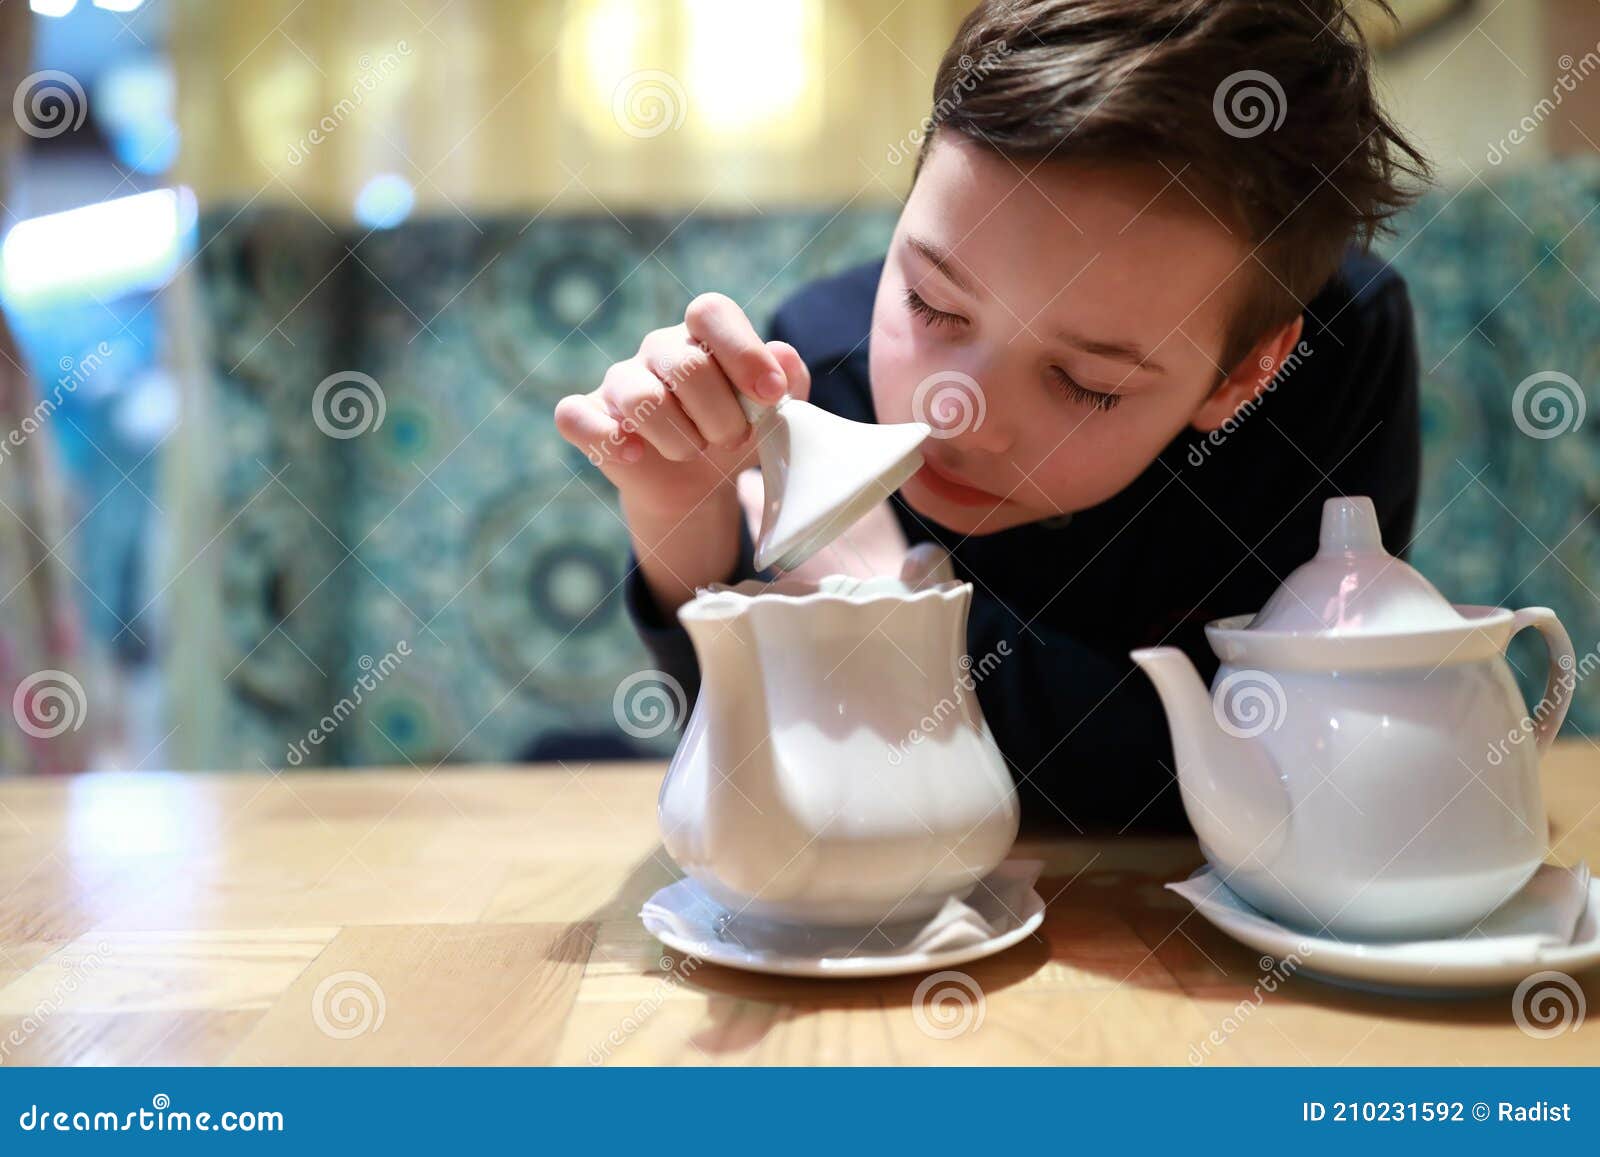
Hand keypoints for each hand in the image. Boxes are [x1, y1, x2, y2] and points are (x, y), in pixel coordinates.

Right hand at [554, 292, 811, 521]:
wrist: (697, 486)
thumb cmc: (735, 435)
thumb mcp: (774, 414)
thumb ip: (788, 382)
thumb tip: (783, 358)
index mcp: (703, 335)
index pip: (711, 312)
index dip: (744, 352)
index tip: (771, 396)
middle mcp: (658, 349)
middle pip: (688, 367)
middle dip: (722, 417)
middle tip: (732, 440)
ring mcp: (619, 380)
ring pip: (643, 400)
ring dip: (680, 440)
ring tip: (693, 451)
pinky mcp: (587, 416)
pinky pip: (576, 416)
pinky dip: (608, 439)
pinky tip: (637, 456)